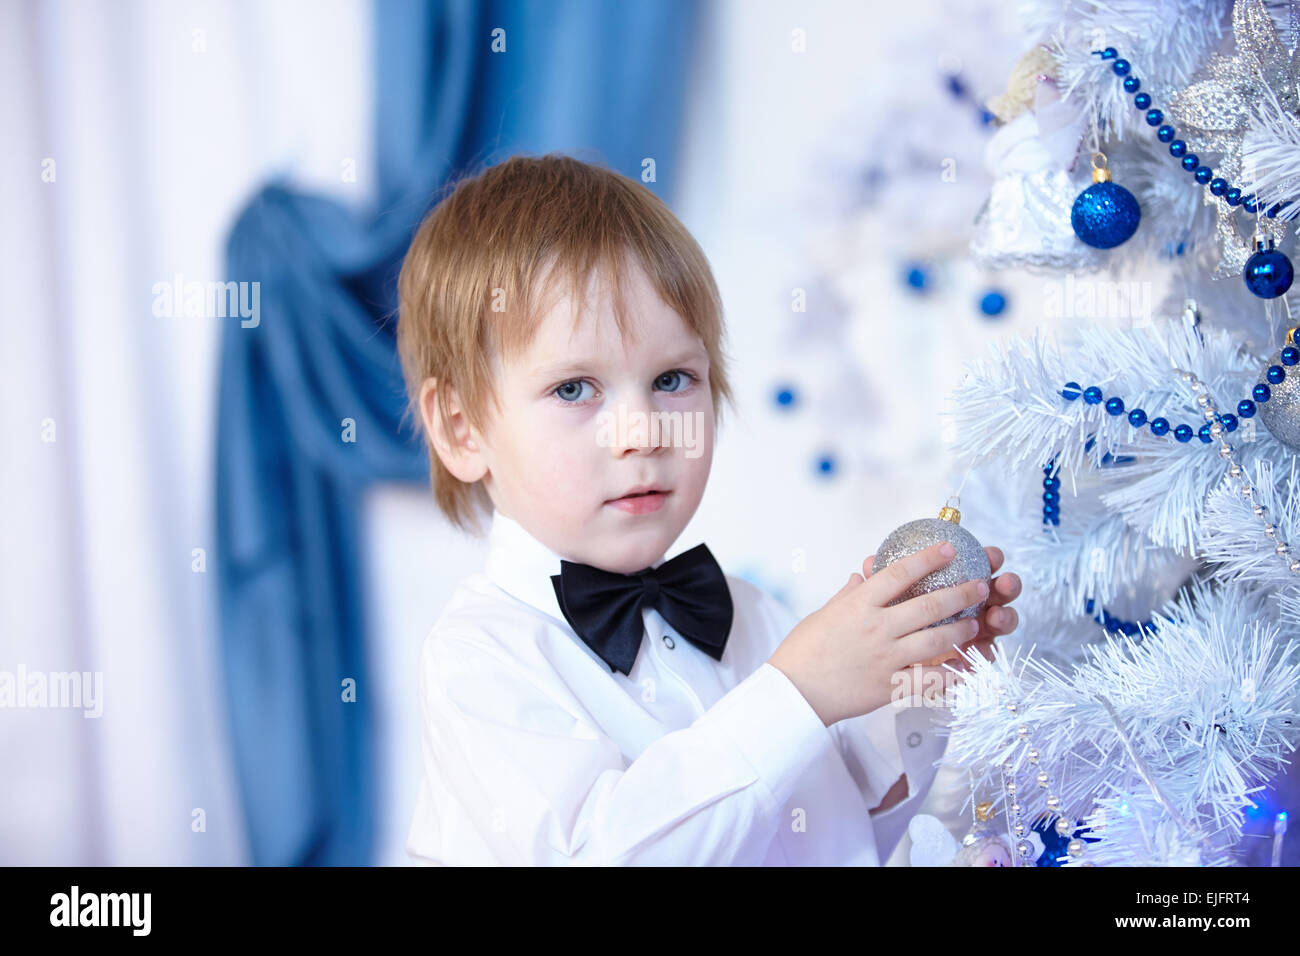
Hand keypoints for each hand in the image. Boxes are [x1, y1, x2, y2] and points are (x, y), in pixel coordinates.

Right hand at [769, 541, 992, 725]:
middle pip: (928, 606)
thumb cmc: (803, 650)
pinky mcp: (890, 686)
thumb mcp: (823, 613)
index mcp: (858, 605)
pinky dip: (952, 674)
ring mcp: (886, 658)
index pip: (899, 573)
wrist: (794, 692)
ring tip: (975, 623)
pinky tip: (966, 667)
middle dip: (960, 593)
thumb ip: (848, 594)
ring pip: (936, 641)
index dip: (927, 558)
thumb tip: (863, 574)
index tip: (948, 548)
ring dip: (961, 630)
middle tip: (979, 586)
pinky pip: (930, 680)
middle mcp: (876, 629)